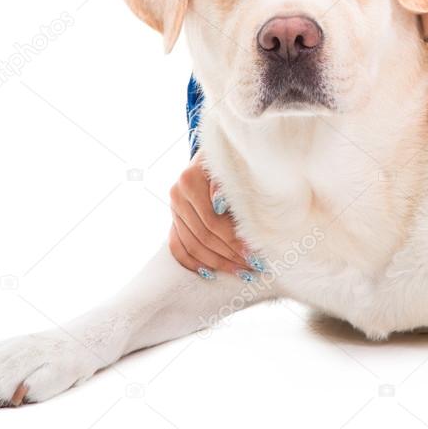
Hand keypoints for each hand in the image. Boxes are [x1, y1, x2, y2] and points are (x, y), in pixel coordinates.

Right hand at [168, 151, 255, 277]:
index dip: (233, 240)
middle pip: (202, 236)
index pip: (212, 220)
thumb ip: (228, 183)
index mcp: (190, 179)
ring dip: (217, 262)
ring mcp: (173, 209)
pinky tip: (210, 274)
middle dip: (230, 254)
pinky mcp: (174, 219)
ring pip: (191, 245)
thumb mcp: (234, 165)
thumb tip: (220, 204)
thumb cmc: (233, 159)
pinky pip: (177, 246)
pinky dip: (192, 263)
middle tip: (253, 266)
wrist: (216, 154)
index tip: (254, 253)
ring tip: (241, 272)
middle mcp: (177, 195)